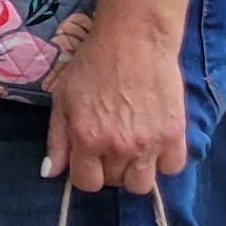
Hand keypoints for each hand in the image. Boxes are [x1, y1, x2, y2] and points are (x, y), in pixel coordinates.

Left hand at [42, 14, 187, 196]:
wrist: (134, 40)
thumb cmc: (93, 64)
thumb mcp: (62, 98)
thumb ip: (57, 140)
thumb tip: (52, 173)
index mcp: (87, 138)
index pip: (86, 183)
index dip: (86, 172)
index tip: (91, 158)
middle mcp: (118, 146)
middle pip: (115, 183)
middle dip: (110, 169)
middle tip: (112, 146)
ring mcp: (148, 142)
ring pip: (143, 185)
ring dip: (137, 171)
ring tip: (135, 149)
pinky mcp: (174, 133)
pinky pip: (172, 167)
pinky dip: (165, 160)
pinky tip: (156, 142)